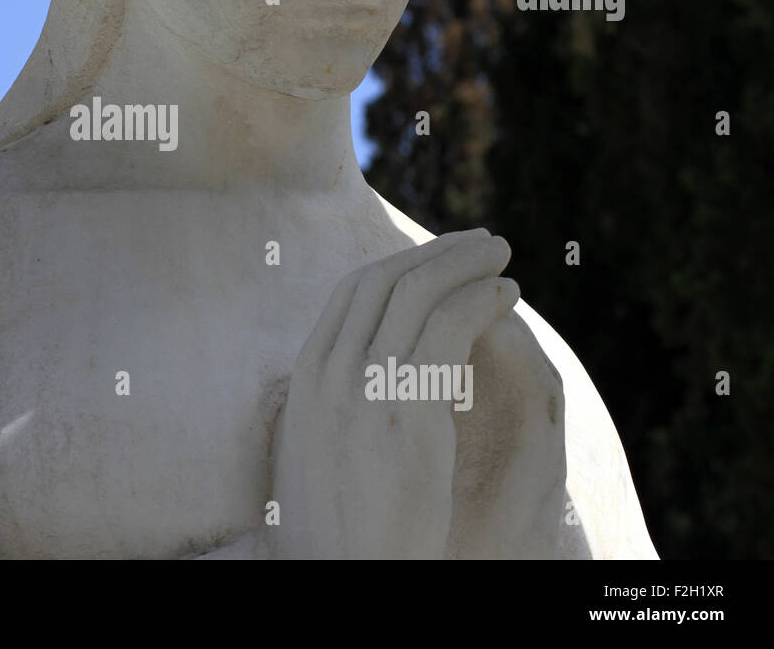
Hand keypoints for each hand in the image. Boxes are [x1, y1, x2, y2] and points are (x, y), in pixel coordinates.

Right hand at [268, 229, 518, 557]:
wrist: (345, 573)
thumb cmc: (342, 527)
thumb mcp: (321, 449)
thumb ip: (337, 400)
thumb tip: (372, 370)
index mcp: (305, 377)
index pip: (351, 292)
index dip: (400, 264)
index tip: (436, 257)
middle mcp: (328, 370)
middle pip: (383, 279)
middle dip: (435, 251)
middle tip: (479, 241)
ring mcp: (362, 386)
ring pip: (416, 291)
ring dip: (465, 263)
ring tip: (503, 255)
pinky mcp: (405, 407)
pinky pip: (449, 327)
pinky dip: (482, 299)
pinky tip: (509, 295)